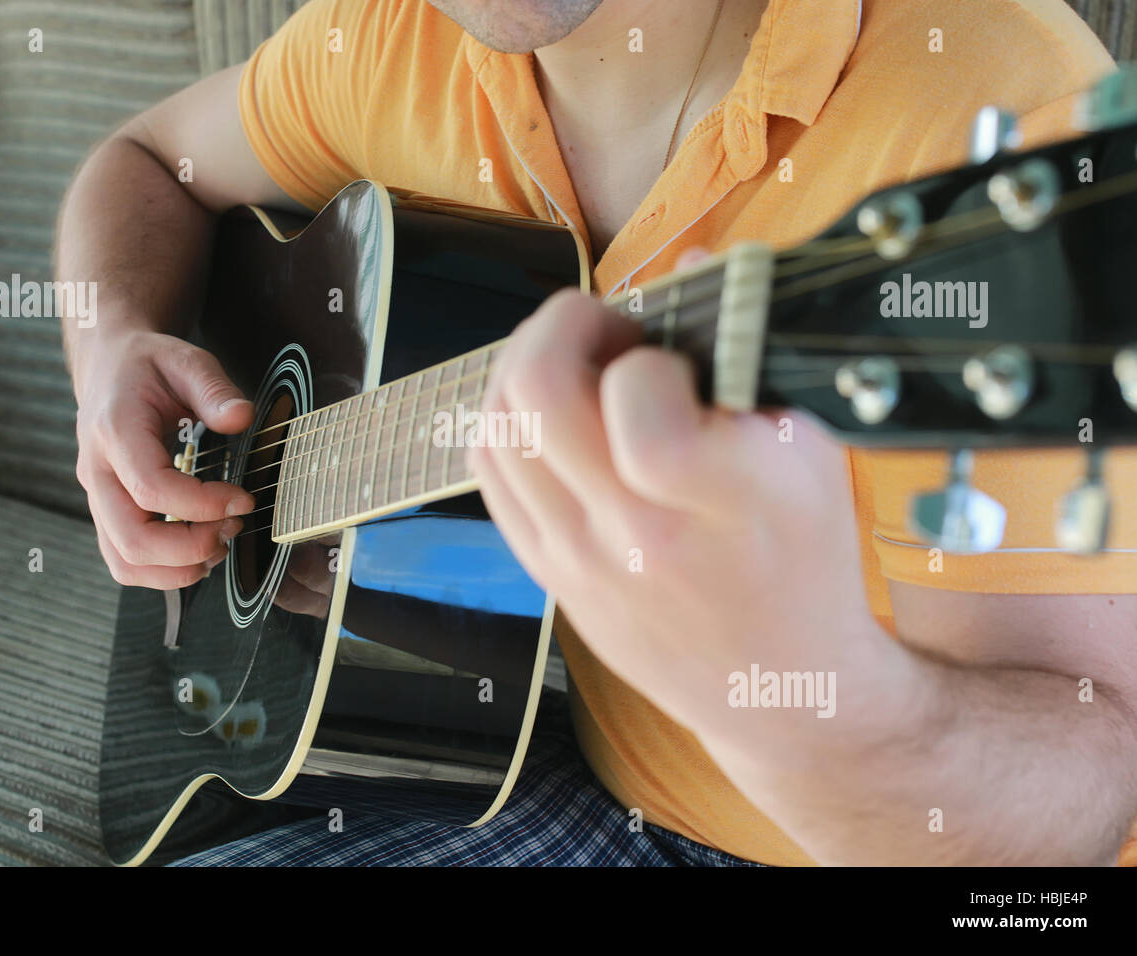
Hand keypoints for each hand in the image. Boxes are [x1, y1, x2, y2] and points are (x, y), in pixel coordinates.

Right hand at [72, 329, 256, 588]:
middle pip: (133, 539)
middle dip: (192, 547)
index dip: (202, 505)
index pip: (151, 489)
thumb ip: (214, 389)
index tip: (243, 499)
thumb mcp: (186, 360)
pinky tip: (199, 551)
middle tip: (233, 526)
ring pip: (124, 562)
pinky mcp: (105, 513)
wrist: (109, 368)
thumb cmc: (148, 366)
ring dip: (179, 568)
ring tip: (219, 542)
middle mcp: (96, 471)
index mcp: (114, 430)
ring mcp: (96, 497)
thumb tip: (241, 417)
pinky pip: (124, 562)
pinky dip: (163, 571)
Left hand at [469, 251, 883, 741]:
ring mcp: (578, 561)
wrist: (775, 684)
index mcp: (722, 502)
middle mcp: (636, 536)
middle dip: (560, 324)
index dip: (644, 354)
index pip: (637, 404)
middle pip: (536, 396)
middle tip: (602, 325)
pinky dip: (508, 421)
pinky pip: (490, 474)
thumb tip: (693, 268)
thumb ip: (749, 356)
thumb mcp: (814, 453)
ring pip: (496, 429)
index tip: (669, 356)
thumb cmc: (805, 561)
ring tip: (578, 365)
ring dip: (525, 368)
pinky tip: (552, 414)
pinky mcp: (547, 574)